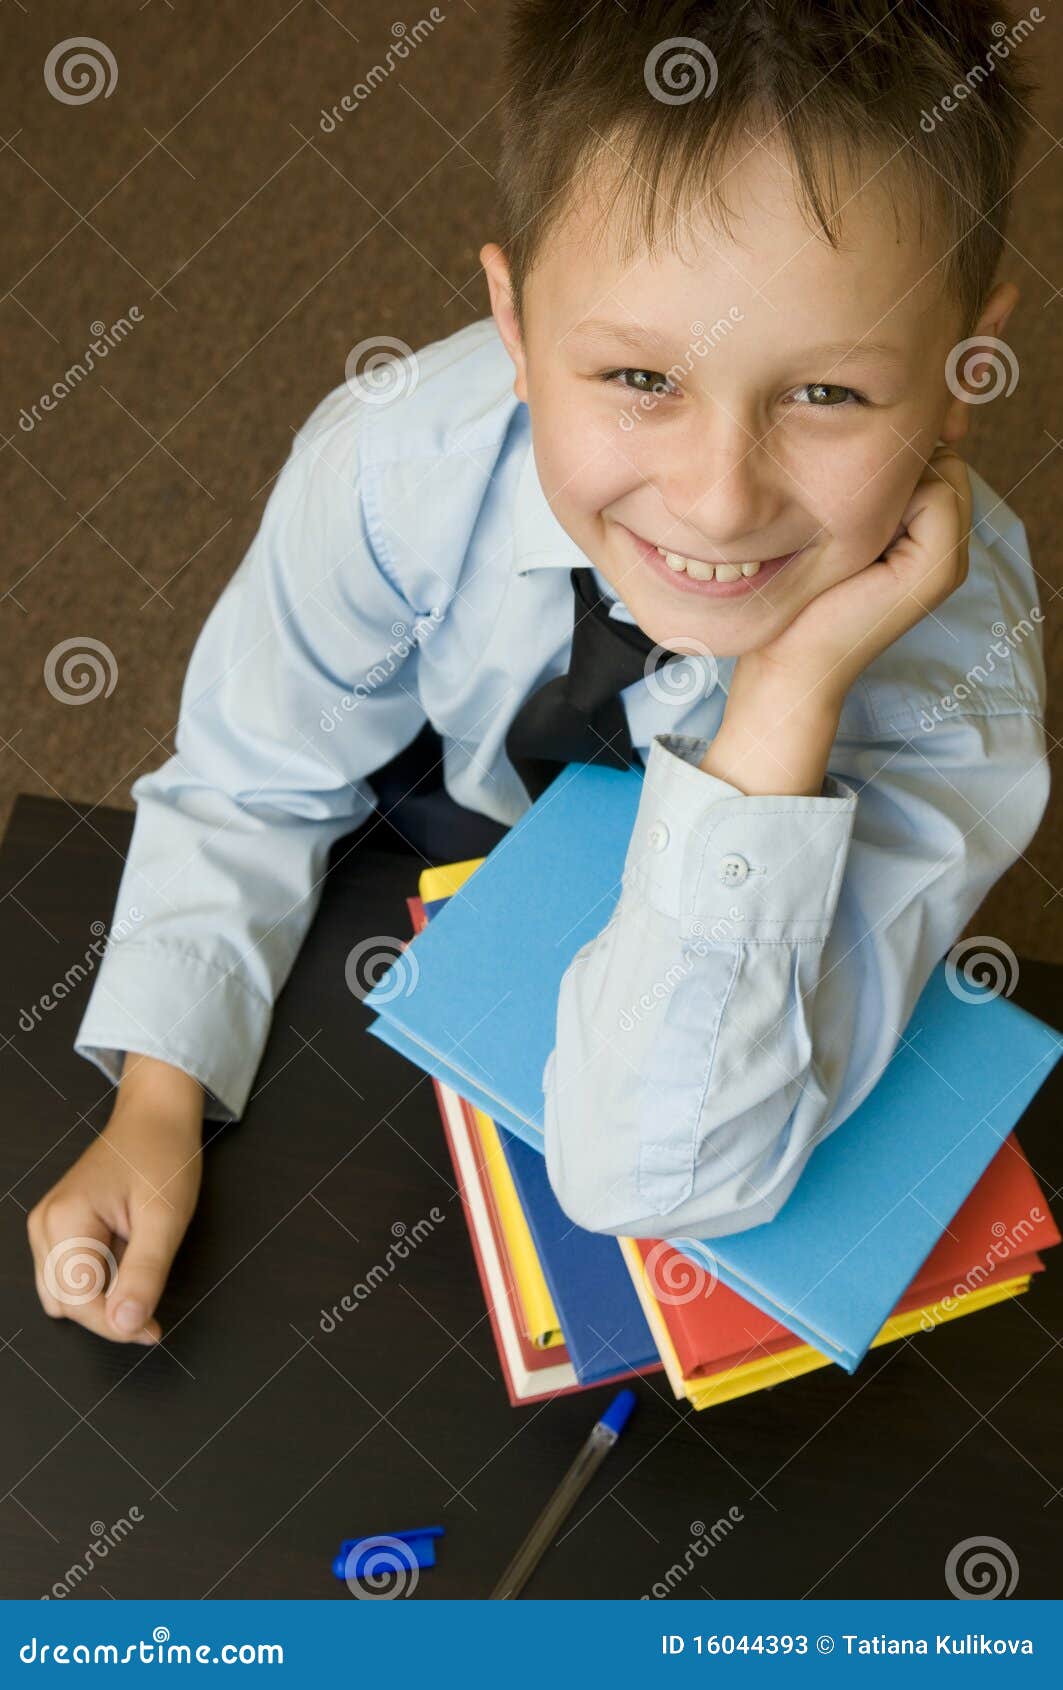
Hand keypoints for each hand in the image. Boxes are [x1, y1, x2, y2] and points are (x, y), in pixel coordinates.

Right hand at [27, 1061, 202, 1345]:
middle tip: (154, 1301)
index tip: (152, 1331)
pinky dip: (100, 1279)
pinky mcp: (57, 1229)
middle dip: (110, 1312)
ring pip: (66, 1295)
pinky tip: (126, 1253)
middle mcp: (44, 1226)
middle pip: (67, 1303)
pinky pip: (72, 1275)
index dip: (116, 1325)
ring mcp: (46, 1228)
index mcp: (64, 1221)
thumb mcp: (166, 1217)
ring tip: (138, 1260)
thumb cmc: (162, 1157)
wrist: (156, 1118)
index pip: (77, 1302)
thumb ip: (145, 1274)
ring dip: (104, 1295)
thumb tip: (126, 1326)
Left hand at [739, 443, 972, 710]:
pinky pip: (935, 494)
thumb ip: (865, 486)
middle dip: (895, 462)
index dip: (891, 453)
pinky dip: (893, 498)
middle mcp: (948, 547)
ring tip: (844, 520)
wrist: (787, 660)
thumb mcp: (833, 527)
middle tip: (838, 502)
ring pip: (942, 469)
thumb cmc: (797, 594)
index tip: (837, 483)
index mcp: (926, 536)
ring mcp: (949, 561)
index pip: (933, 454)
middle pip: (942, 457)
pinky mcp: (937, 570)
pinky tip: (852, 531)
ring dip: (890, 479)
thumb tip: (868, 429)